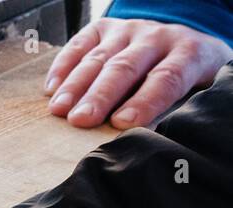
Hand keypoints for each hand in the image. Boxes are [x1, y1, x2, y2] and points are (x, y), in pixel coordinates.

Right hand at [45, 17, 231, 128]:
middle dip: (101, 95)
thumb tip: (144, 142)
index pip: (166, 77)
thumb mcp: (193, 96)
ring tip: (58, 110)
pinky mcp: (104, 28)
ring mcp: (128, 30)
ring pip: (98, 57)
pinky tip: (51, 90)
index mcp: (188, 54)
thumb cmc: (185, 83)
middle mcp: (157, 37)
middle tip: (81, 120)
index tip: (122, 124)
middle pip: (125, 66)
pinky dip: (62, 66)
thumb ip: (172, 114)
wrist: (179, 45)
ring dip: (75, 86)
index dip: (145, 101)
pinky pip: (79, 44)